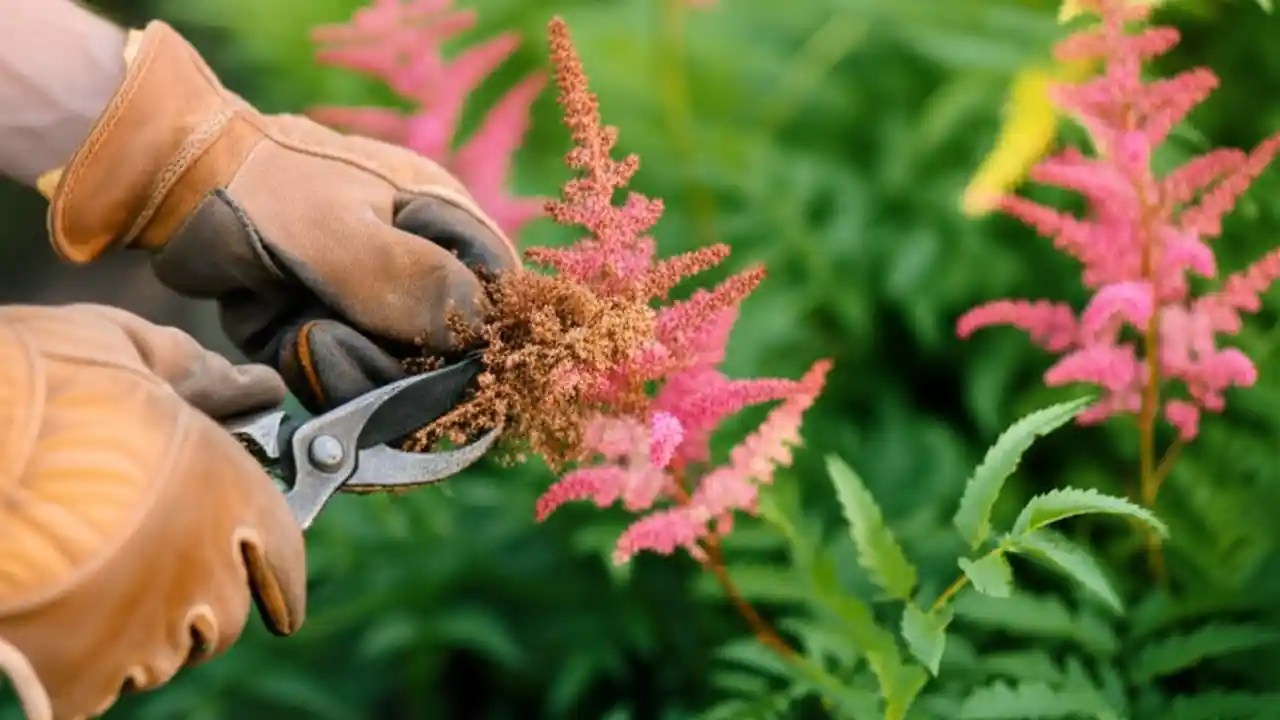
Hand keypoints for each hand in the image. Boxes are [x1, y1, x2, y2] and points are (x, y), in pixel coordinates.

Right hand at [0, 304, 304, 719]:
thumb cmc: (31, 393)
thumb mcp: (119, 349)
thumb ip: (195, 372)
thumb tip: (250, 386)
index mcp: (233, 499)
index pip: (282, 553)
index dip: (269, 552)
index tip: (258, 551)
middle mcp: (208, 578)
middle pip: (228, 606)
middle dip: (204, 583)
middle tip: (155, 549)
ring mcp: (151, 638)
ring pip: (174, 646)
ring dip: (155, 619)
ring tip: (105, 578)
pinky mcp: (90, 681)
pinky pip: (114, 678)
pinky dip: (101, 657)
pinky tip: (69, 614)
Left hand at [39, 21, 520, 411]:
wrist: (177, 186)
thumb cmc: (266, 189)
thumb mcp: (344, 235)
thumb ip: (415, 283)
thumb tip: (483, 330)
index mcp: (448, 227)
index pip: (501, 303)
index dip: (482, 347)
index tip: (441, 372)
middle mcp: (424, 269)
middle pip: (448, 356)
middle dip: (397, 370)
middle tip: (337, 340)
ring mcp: (377, 304)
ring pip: (394, 378)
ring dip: (348, 371)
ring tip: (305, 329)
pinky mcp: (336, 330)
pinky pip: (345, 378)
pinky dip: (314, 369)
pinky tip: (288, 336)